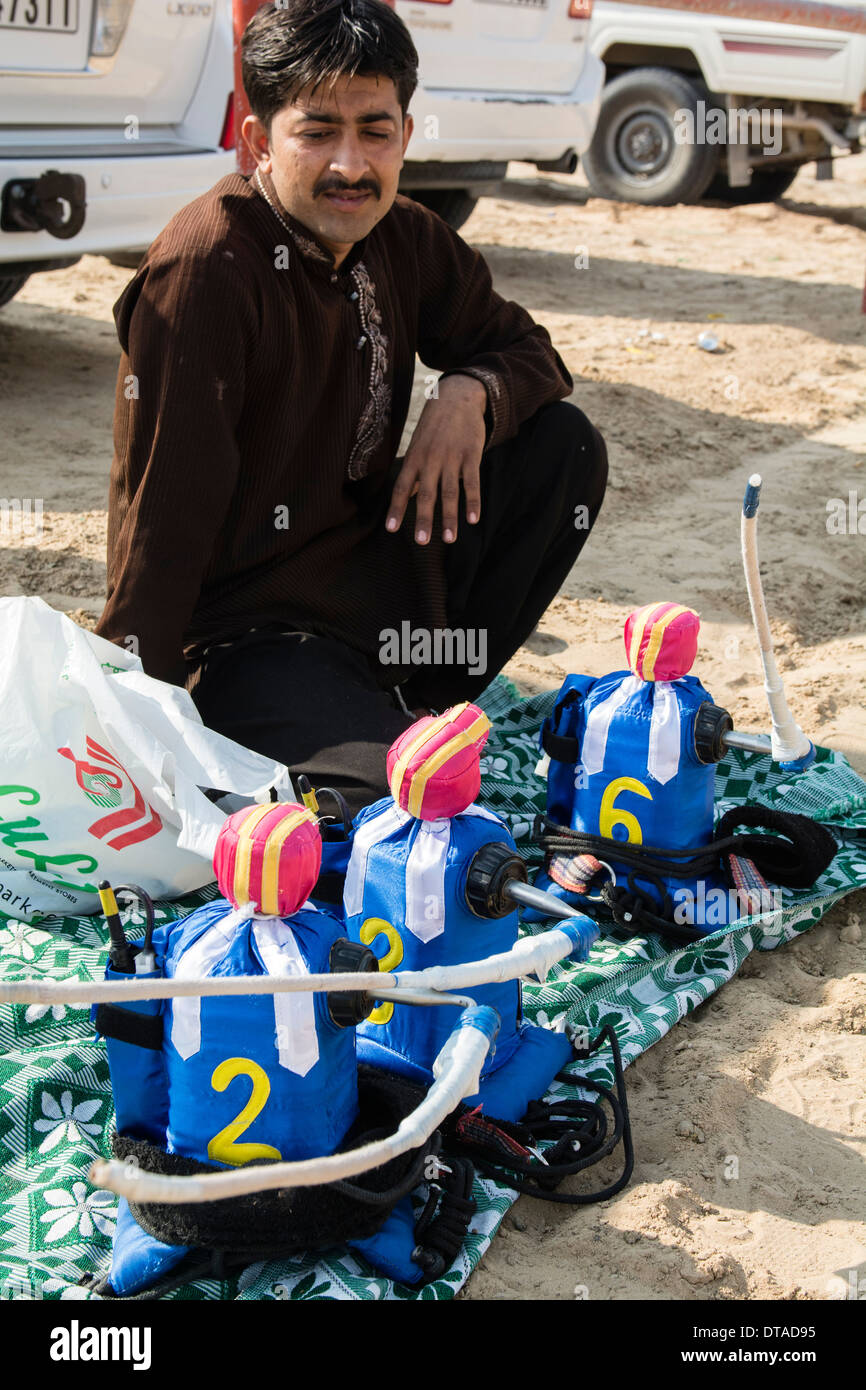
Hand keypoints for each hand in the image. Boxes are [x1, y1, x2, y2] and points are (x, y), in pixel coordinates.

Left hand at [386, 374, 486, 544]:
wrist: (458, 396)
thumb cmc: (435, 425)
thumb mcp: (419, 445)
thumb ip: (414, 472)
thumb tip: (407, 496)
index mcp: (415, 458)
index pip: (402, 487)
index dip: (397, 508)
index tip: (391, 529)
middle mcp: (431, 459)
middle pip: (426, 494)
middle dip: (424, 519)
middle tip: (421, 542)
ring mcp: (452, 457)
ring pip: (450, 492)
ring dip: (450, 517)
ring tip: (450, 539)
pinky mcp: (471, 454)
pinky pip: (472, 482)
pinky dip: (473, 502)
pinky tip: (473, 520)